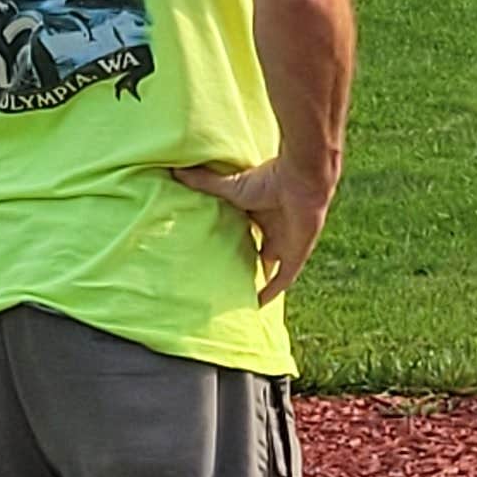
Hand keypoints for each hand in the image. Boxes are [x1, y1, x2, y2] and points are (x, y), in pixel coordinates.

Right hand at [173, 155, 334, 307]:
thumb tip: (176, 171)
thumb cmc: (269, 180)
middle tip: (224, 278)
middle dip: (245, 263)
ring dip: (258, 280)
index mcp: (259, 213)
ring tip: (237, 296)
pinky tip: (257, 305)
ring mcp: (286, 245)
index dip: (233, 240)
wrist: (300, 182)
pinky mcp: (295, 257)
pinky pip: (282, 281)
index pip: (244, 231)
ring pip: (270, 268)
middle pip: (258, 252)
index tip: (215, 250)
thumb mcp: (231, 187)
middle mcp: (273, 230)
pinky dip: (271, 292)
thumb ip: (205, 182)